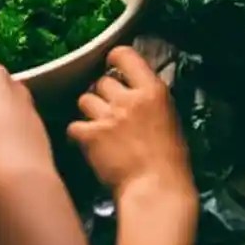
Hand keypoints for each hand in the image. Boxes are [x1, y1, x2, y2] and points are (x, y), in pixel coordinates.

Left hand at [68, 47, 195, 203]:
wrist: (156, 189)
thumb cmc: (170, 161)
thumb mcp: (169, 119)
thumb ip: (149, 101)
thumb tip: (135, 93)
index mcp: (153, 91)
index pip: (126, 55)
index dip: (115, 58)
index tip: (112, 65)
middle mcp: (128, 99)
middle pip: (102, 81)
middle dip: (104, 95)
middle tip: (111, 112)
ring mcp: (107, 116)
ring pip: (85, 100)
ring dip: (90, 112)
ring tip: (99, 128)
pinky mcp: (89, 136)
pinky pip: (74, 126)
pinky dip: (78, 135)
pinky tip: (88, 144)